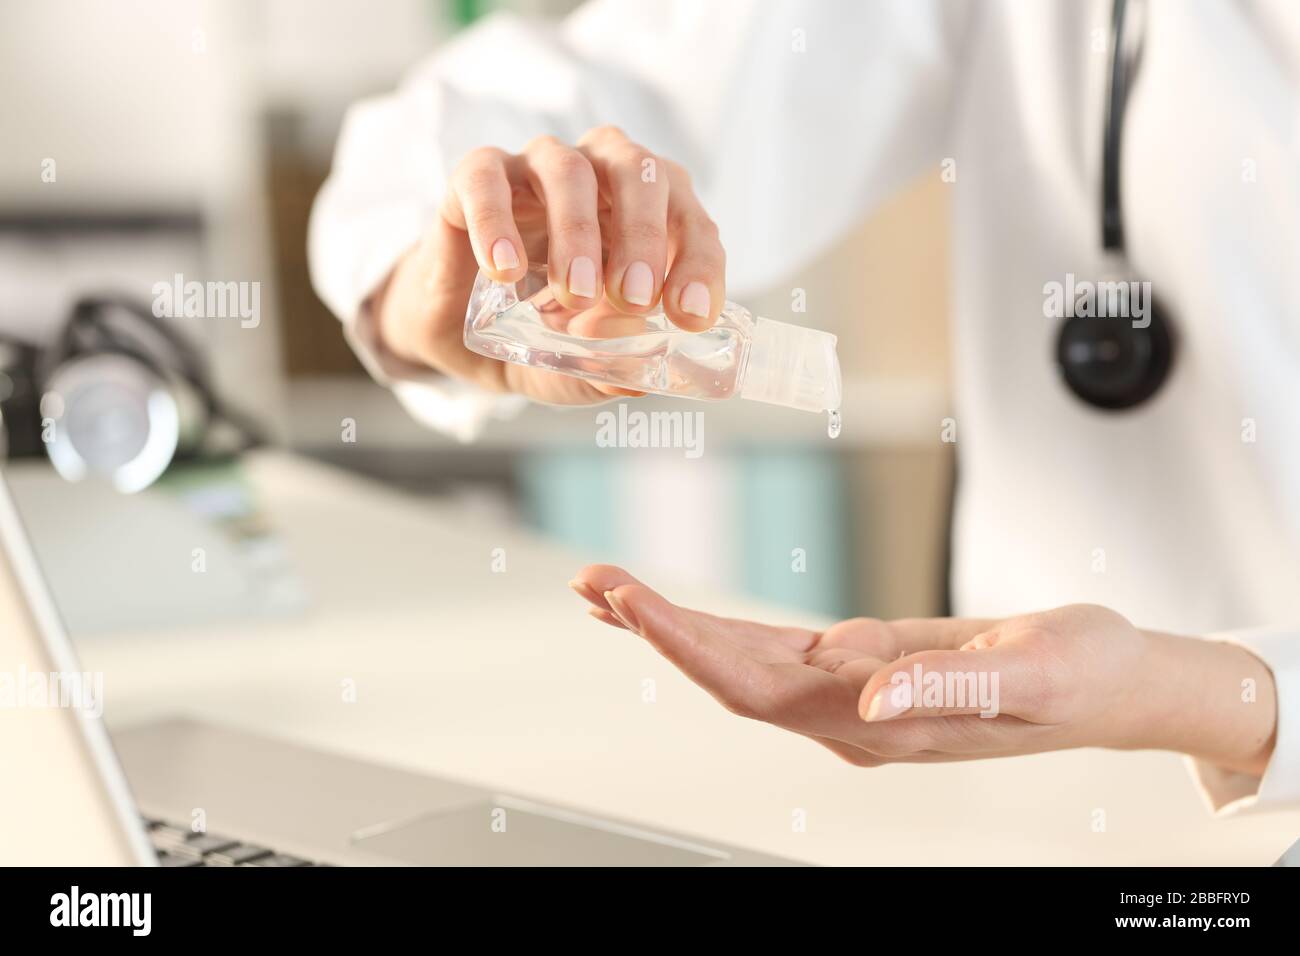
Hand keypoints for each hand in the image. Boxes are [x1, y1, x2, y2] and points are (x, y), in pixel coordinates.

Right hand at [371, 126, 724, 403]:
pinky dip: (497, 223)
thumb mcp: (579, 365)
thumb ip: (610, 369)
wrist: (457, 333)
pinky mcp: (474, 177)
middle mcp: (598, 175)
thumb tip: (641, 377)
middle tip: (634, 299)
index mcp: (645, 214)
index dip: (698, 264)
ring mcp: (535, 170)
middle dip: (644, 235)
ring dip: (578, 231)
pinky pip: (486, 181)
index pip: (688, 220)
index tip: (691, 317)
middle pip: (637, 171)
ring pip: (569, 169)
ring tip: (573, 295)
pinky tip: (504, 272)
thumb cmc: (537, 334)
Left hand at [569, 565, 1276, 775]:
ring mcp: (855, 699)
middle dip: (657, 631)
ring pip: (743, 667)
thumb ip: (946, 683)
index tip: (630, 604)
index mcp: (881, 720)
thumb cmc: (1081, 676)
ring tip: (611, 593)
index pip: (756, 685)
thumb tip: (867, 692)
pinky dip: (719, 629)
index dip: (687, 645)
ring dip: (676, 629)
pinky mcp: (866, 673)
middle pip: (730, 676)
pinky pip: (774, 654)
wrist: (1115, 686)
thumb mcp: (1031, 672)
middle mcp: (853, 717)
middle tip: (592, 584)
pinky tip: (683, 617)